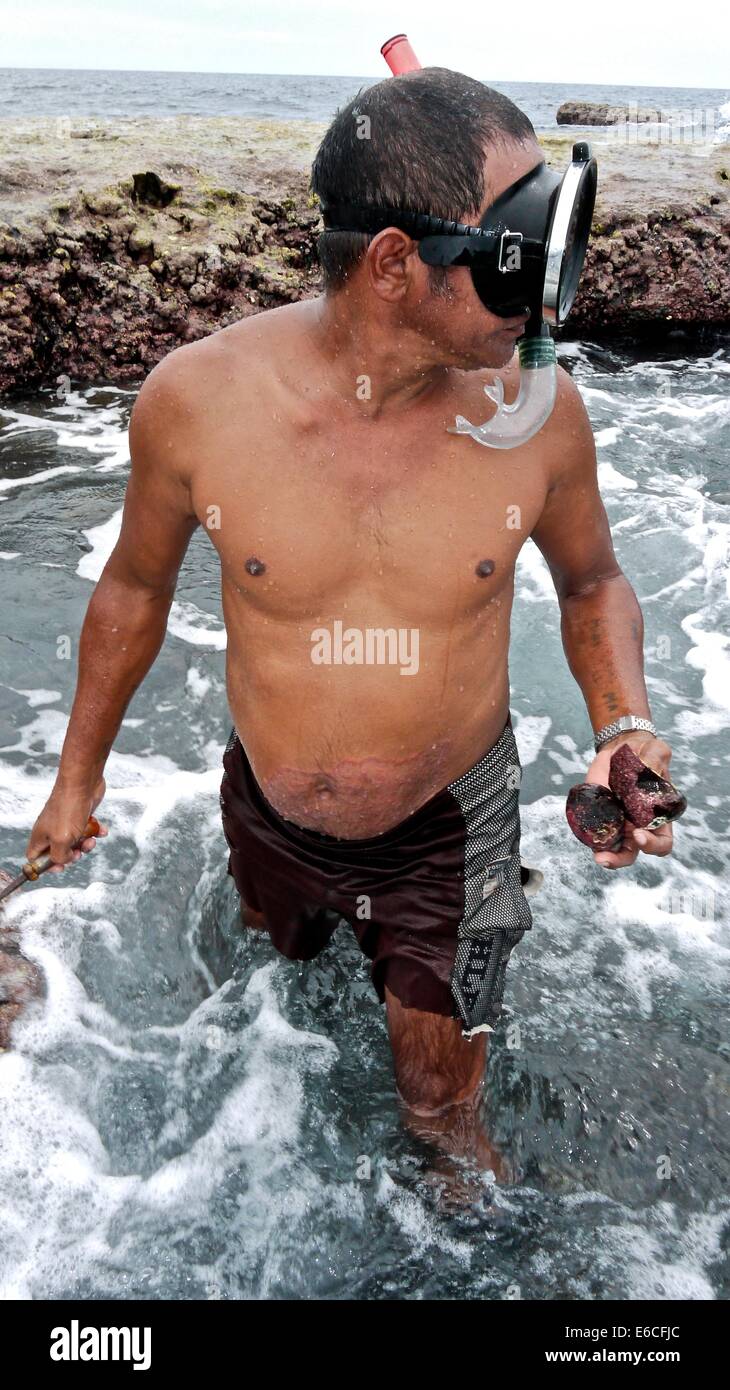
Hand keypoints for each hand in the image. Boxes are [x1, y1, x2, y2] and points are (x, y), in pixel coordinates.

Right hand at [25, 777, 107, 870]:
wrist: (83, 783)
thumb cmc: (68, 808)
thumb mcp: (61, 840)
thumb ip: (59, 857)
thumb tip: (63, 861)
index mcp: (41, 836)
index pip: (35, 857)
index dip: (46, 865)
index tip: (60, 867)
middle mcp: (51, 829)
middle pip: (59, 852)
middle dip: (72, 855)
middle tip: (79, 851)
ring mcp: (66, 822)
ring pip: (76, 842)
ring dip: (86, 844)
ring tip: (91, 839)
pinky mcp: (80, 816)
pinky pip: (88, 830)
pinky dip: (95, 831)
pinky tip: (101, 830)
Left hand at [584, 732, 673, 869]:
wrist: (622, 749)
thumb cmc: (645, 753)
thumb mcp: (655, 750)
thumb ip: (655, 756)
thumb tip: (649, 766)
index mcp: (657, 817)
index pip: (661, 842)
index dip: (653, 845)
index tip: (639, 834)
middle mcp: (638, 825)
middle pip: (633, 853)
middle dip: (621, 859)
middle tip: (607, 857)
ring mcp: (617, 823)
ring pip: (611, 849)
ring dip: (605, 857)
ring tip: (597, 857)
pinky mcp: (599, 816)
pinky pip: (594, 832)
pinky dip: (590, 837)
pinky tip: (584, 833)